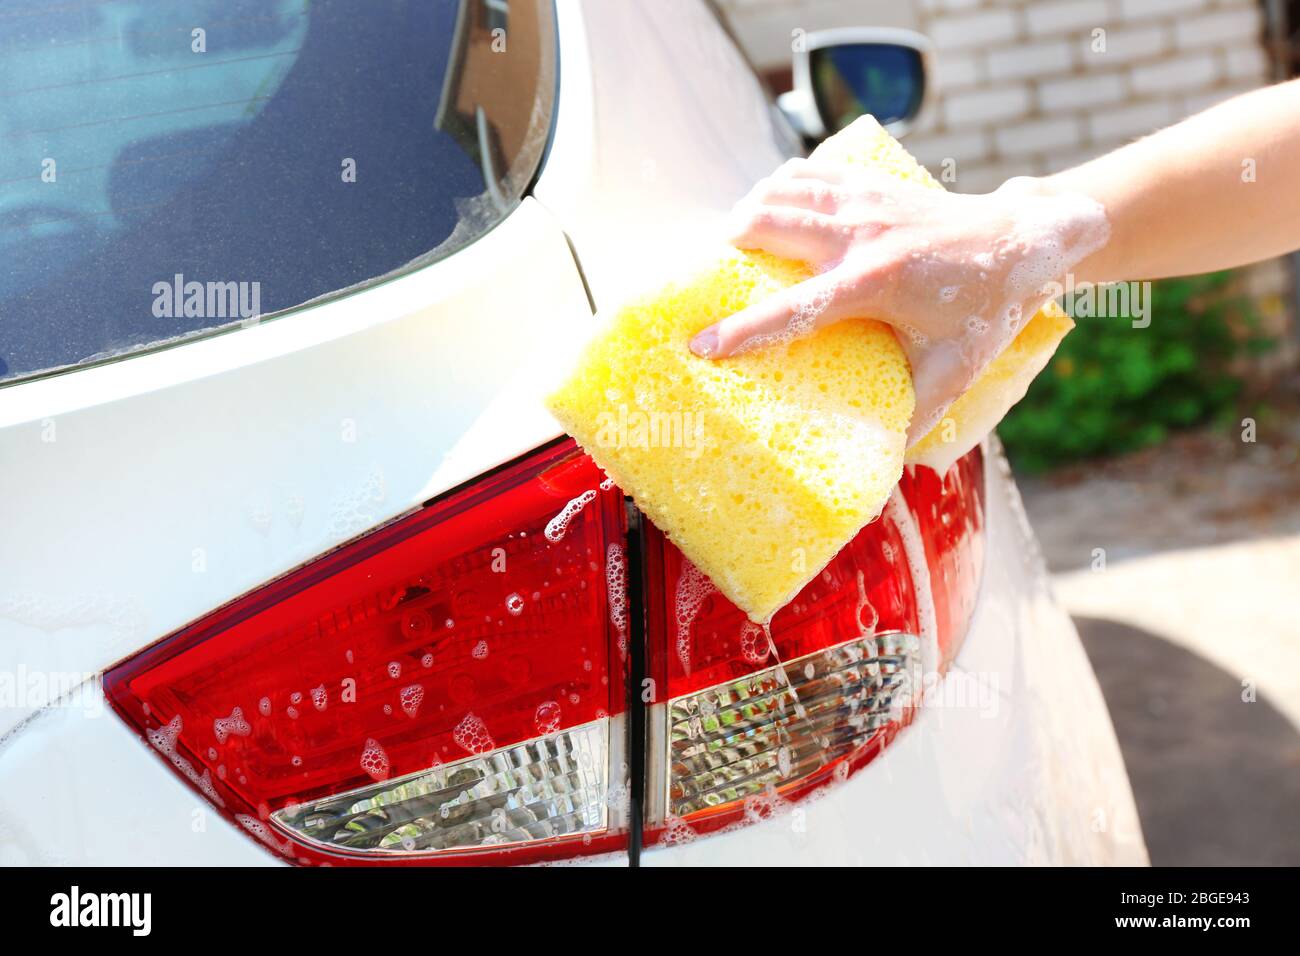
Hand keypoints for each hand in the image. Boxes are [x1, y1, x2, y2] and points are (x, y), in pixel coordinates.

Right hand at [689, 159, 1108, 444]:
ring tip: (735, 243)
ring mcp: (865, 200)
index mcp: (877, 283)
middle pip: (770, 222)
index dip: (741, 330)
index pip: (793, 307)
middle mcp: (864, 234)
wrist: (1024, 240)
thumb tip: (881, 469)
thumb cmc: (985, 311)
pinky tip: (773, 208)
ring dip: (749, 211)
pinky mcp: (869, 183)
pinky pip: (805, 173)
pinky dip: (778, 187)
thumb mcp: (953, 372)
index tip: (700, 346)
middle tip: (713, 275)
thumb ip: (913, 416)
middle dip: (731, 244)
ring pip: (782, 189)